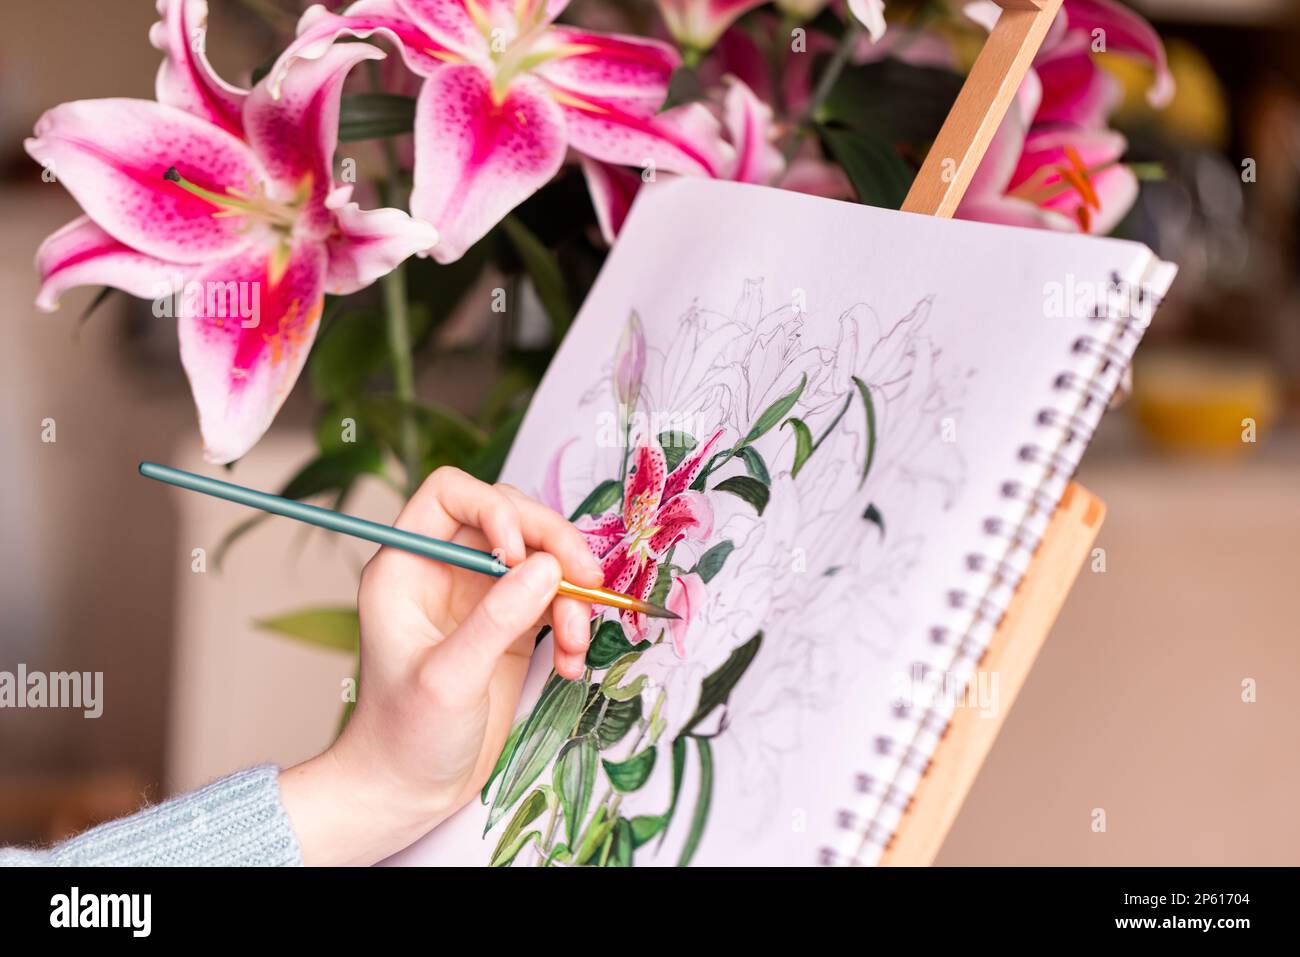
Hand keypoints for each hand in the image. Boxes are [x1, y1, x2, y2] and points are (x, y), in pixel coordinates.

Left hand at [280, 468, 602, 864]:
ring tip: (578, 644)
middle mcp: (443, 570)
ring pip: (541, 559)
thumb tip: (548, 568)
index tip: (523, 553)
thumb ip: (497, 620)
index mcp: (407, 566)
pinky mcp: (509, 626)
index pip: (452, 494)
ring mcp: (479, 597)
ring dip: (571, 594)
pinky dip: (573, 625)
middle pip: (511, 518)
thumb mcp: (449, 679)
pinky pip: (554, 601)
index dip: (495, 508)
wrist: (408, 791)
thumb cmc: (405, 737)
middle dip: (554, 545)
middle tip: (587, 579)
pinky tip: (572, 665)